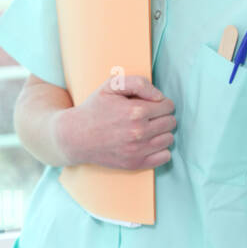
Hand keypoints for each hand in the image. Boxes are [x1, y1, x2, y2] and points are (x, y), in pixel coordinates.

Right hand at [55, 73, 175, 170]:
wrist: (75, 137)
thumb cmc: (94, 109)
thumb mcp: (111, 86)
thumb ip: (139, 83)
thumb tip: (160, 96)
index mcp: (136, 111)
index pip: (168, 106)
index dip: (161, 103)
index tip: (151, 105)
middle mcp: (139, 132)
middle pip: (171, 122)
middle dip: (163, 117)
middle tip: (149, 116)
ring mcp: (137, 150)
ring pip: (169, 139)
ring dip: (162, 132)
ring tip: (148, 129)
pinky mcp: (135, 164)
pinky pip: (165, 156)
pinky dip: (161, 149)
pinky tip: (148, 143)